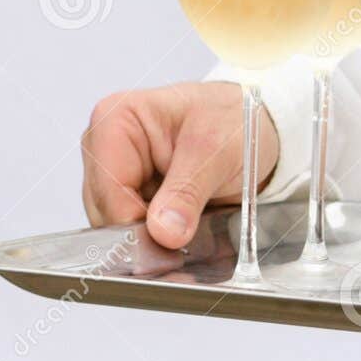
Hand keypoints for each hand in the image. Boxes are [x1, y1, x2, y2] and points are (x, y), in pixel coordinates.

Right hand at [80, 82, 276, 249]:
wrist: (255, 126)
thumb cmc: (232, 119)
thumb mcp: (217, 150)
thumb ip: (187, 192)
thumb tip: (163, 233)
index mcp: (116, 120)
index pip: (108, 188)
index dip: (133, 221)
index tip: (167, 241)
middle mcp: (106, 148)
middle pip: (106, 210)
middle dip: (144, 233)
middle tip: (185, 241)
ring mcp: (116, 174)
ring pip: (118, 226)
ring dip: (154, 238)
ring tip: (192, 229)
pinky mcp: (131, 196)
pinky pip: (135, 230)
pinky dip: (159, 237)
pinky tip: (185, 230)